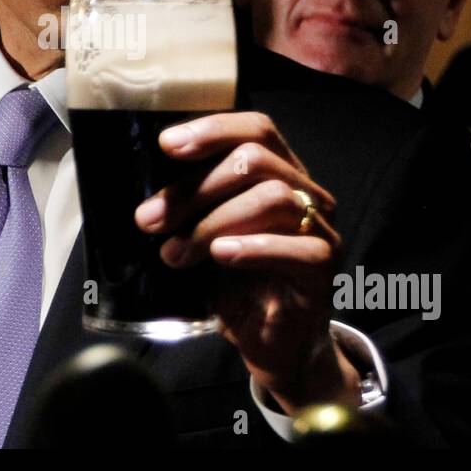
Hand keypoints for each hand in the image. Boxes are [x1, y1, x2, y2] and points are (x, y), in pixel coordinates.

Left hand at [133, 111, 359, 413]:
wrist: (270, 341)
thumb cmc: (236, 281)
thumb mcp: (205, 234)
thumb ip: (190, 205)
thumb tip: (146, 194)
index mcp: (280, 173)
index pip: (256, 129)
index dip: (213, 130)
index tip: (167, 145)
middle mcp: (306, 192)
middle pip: (255, 160)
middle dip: (195, 187)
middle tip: (151, 219)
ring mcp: (321, 227)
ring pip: (272, 197)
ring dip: (212, 223)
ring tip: (176, 254)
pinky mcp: (324, 266)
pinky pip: (298, 247)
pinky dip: (253, 247)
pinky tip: (221, 255)